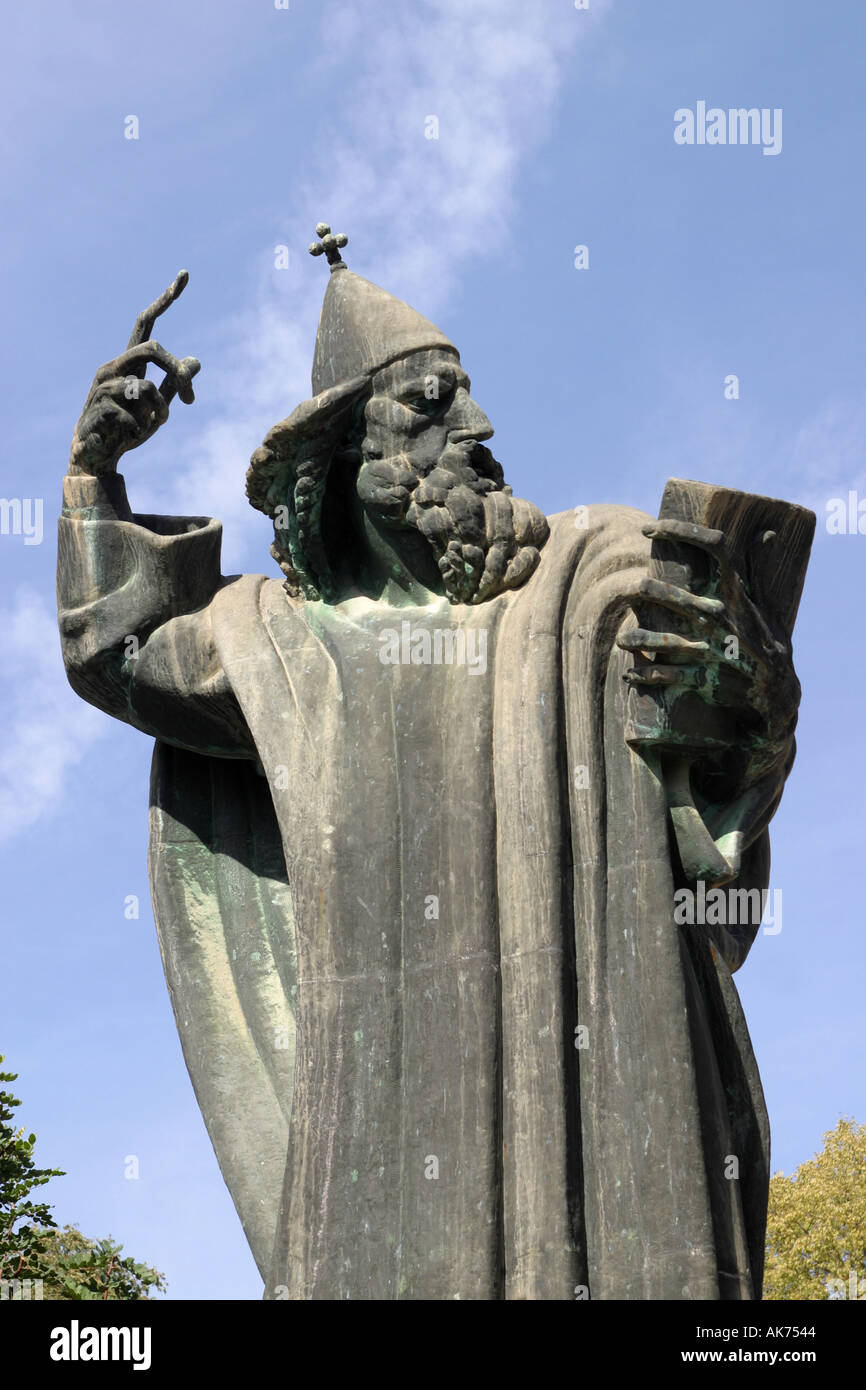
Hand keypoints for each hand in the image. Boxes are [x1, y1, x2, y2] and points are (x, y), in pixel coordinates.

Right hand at [69, 271, 200, 475]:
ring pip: (147, 387)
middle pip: (153, 348)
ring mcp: (103, 385)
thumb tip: (195, 360)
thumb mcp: (158, 407)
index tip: (185, 275)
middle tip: (189, 401)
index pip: (145, 324)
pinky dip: (141, 428)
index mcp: (128, 363)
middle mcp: (113, 366)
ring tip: (153, 427)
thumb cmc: (127, 429)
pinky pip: (134, 413)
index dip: (165, 300)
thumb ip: (174, 384)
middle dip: (176, 373)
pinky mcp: (98, 406)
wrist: (96, 455)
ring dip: (160, 412)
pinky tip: (132, 435)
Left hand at [618, 518, 799, 782]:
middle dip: (643, 590)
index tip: (650, 527)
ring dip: (635, 640)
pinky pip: (665, 676)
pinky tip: (630, 674)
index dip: (682, 530)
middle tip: (626, 589)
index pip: (714, 547)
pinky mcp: (705, 677)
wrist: (775, 689)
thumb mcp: (765, 603)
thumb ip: (756, 570)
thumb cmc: (765, 640)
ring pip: (662, 641)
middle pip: (671, 594)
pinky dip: (643, 675)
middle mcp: (721, 616)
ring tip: (621, 640)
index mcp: (736, 593)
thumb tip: (768, 531)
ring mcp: (712, 648)